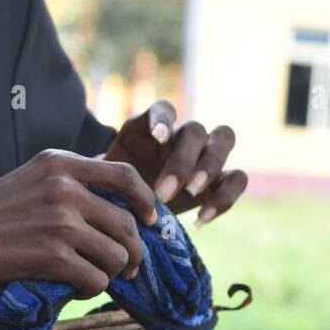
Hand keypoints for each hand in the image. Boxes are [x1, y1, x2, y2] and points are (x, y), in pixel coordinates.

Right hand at [0, 149, 157, 297]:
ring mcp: (60, 223)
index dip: (147, 201)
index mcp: (60, 163)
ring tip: (99, 277)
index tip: (151, 220)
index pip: (125, 176)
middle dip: (133, 250)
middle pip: (126, 223)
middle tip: (128, 266)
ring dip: (114, 272)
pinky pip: (95, 279)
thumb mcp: (26, 180)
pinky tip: (76, 288)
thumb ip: (65, 182)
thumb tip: (108, 199)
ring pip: (117, 254)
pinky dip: (91, 289)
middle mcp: (65, 188)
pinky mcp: (52, 257)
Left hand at [104, 99, 247, 226]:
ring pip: (224, 139)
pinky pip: (237, 179)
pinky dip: (225, 198)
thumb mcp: (103, 182)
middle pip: (196, 129)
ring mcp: (204, 155)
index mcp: (151, 129)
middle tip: (164, 192)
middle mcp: (181, 136)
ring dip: (211, 167)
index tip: (157, 137)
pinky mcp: (220, 180)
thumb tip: (92, 176)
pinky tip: (200, 220)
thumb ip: (103, 175)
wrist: (130, 212)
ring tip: (192, 195)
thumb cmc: (114, 194)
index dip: (163, 118)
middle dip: (183, 160)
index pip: (163, 108)